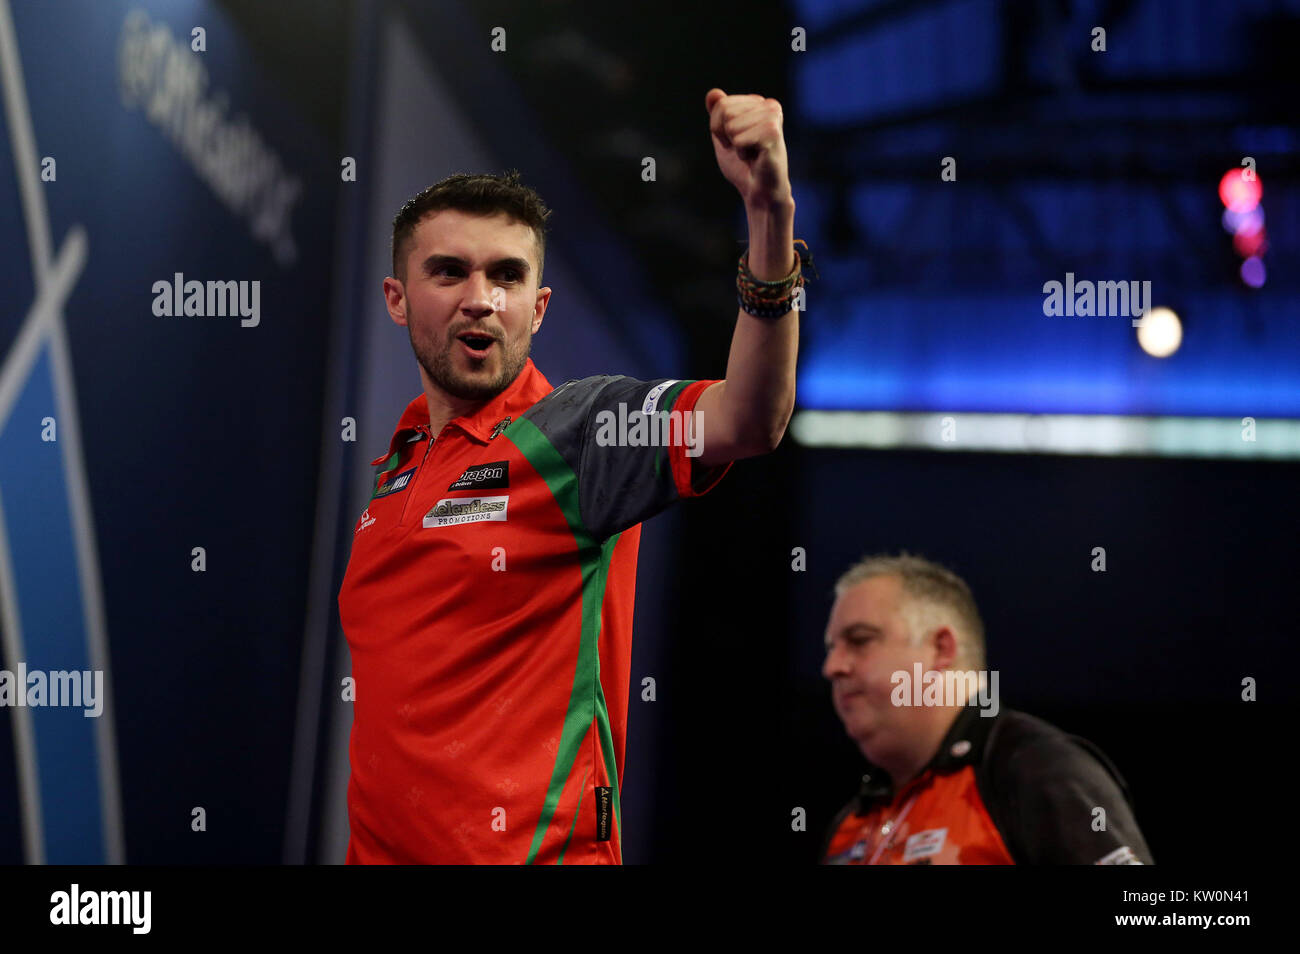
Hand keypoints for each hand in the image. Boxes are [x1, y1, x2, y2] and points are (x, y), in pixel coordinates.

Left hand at [705, 88, 791, 209]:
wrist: (760, 192)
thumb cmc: (743, 166)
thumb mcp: (724, 136)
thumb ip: (718, 114)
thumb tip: (713, 92)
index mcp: (760, 103)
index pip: (721, 104)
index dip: (719, 129)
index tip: (736, 142)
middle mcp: (770, 105)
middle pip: (724, 111)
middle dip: (725, 136)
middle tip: (744, 150)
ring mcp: (773, 117)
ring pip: (730, 125)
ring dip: (735, 146)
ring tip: (751, 154)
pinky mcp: (773, 133)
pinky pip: (738, 139)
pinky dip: (741, 153)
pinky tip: (756, 159)